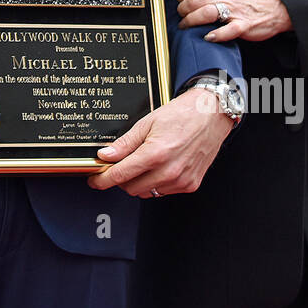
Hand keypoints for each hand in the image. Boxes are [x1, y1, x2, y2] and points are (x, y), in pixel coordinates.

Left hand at [87, 89, 232, 196]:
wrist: (212, 115)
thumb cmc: (182, 114)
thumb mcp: (147, 123)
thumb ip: (125, 143)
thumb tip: (105, 156)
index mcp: (155, 153)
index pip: (121, 175)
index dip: (103, 180)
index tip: (95, 181)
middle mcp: (169, 171)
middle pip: (131, 188)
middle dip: (121, 179)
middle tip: (119, 165)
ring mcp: (181, 180)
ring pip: (147, 192)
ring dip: (138, 182)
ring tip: (142, 163)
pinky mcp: (190, 185)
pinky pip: (164, 191)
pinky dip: (156, 183)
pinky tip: (158, 167)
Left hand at [175, 0, 291, 41]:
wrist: (276, 7)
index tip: (180, 0)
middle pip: (193, 0)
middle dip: (182, 10)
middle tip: (182, 16)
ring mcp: (235, 10)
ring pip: (205, 13)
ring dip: (191, 22)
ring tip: (187, 26)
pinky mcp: (243, 25)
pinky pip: (226, 31)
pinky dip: (215, 35)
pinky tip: (208, 37)